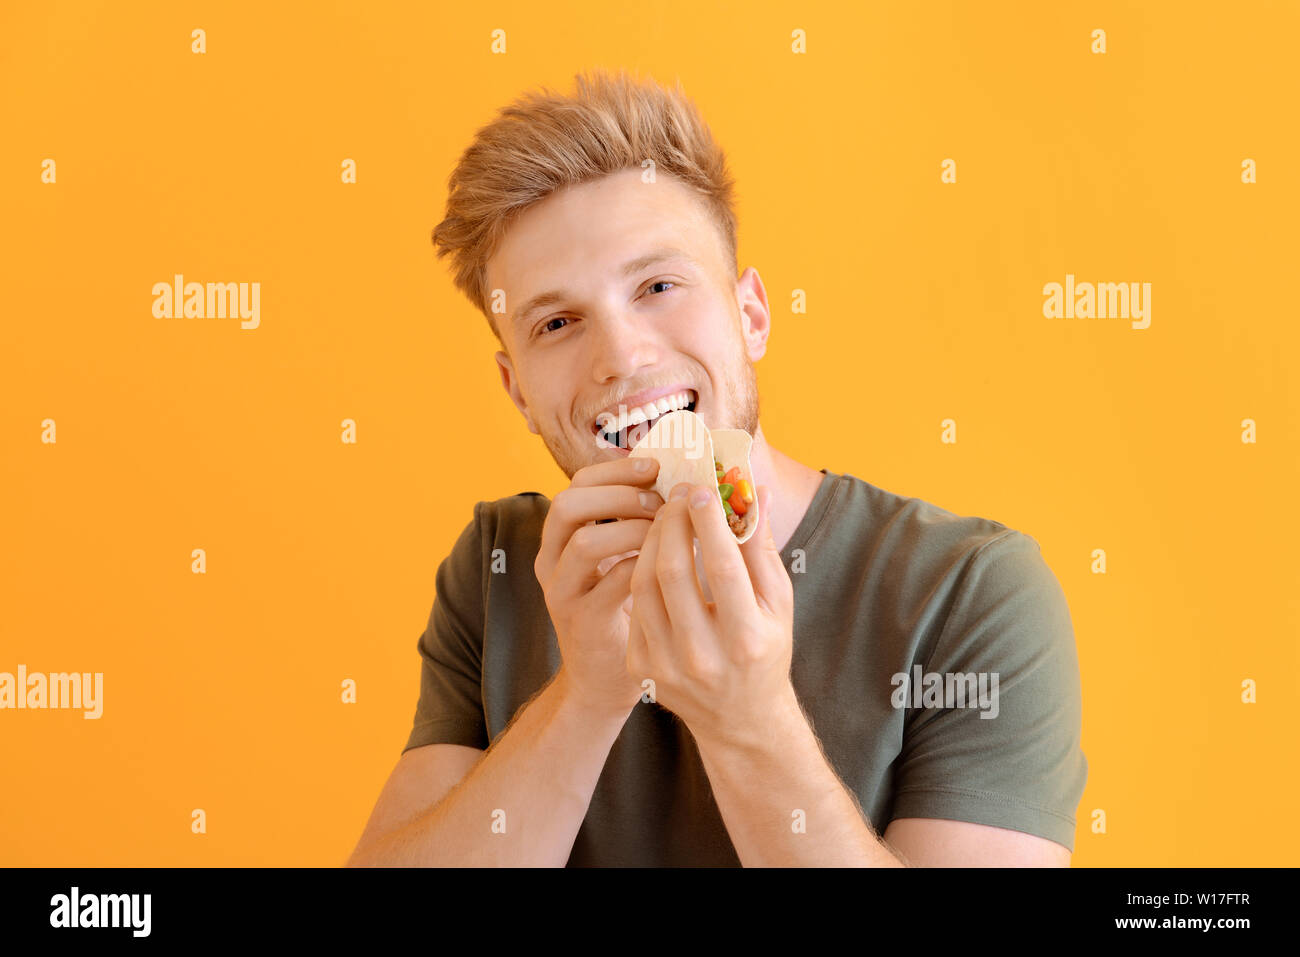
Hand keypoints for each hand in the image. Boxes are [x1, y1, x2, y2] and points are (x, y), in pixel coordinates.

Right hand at [534, 457, 664, 719]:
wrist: (603, 679)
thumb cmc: (626, 610)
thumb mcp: (622, 560)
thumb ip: (637, 523)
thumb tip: (682, 478)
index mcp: (562, 537)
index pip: (577, 484)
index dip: (615, 470)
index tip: (655, 465)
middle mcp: (552, 560)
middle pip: (569, 504)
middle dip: (619, 493)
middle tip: (660, 499)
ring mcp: (563, 592)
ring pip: (585, 541)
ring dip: (632, 527)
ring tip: (666, 530)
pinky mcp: (583, 621)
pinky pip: (611, 582)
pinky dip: (643, 565)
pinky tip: (669, 565)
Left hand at [626, 482, 797, 748]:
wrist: (739, 719)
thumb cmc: (765, 650)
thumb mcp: (777, 604)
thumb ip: (762, 547)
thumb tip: (755, 491)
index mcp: (745, 639)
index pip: (722, 567)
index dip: (708, 523)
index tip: (702, 489)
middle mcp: (702, 657)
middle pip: (673, 572)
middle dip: (672, 523)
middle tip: (678, 494)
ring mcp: (665, 665)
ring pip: (643, 584)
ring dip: (650, 541)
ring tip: (664, 516)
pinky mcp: (640, 666)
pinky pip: (634, 605)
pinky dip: (641, 570)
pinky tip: (652, 550)